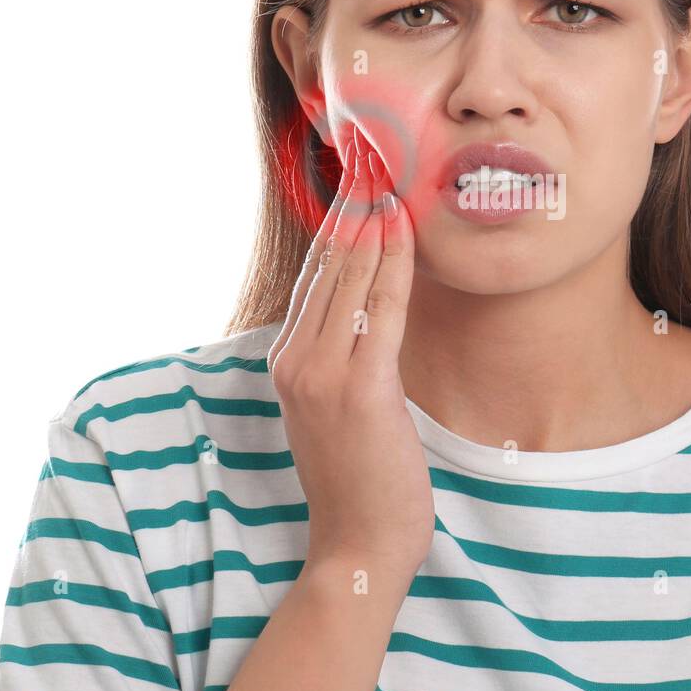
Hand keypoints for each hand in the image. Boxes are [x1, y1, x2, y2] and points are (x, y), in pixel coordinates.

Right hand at [267, 124, 431, 580]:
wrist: (358, 544)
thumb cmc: (358, 475)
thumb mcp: (339, 403)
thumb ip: (345, 351)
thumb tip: (370, 301)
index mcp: (287, 357)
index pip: (316, 270)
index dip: (338, 216)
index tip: (357, 171)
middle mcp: (295, 356)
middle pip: (327, 261)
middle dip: (352, 199)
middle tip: (373, 146)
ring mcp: (322, 372)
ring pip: (350, 274)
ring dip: (372, 216)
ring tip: (387, 166)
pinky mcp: (360, 389)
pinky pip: (381, 309)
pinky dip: (393, 262)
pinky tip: (403, 225)